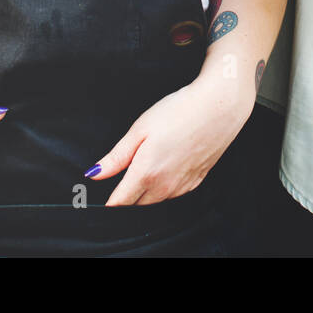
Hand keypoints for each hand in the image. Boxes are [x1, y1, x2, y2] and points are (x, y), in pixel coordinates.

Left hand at [87, 75, 250, 206]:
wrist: (218, 108)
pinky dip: (164, 186)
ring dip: (145, 191)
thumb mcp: (140, 129)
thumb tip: (94, 174)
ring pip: (155, 200)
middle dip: (126, 195)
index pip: (120, 202)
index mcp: (146, 173)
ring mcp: (182, 187)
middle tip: (123, 173)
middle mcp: (165, 187)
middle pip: (137, 204)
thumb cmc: (178, 112)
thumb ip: (116, 157)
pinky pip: (173, 194)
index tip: (99, 194)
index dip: (108, 201)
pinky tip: (166, 164)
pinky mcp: (196, 182)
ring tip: (147, 162)